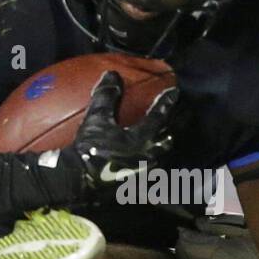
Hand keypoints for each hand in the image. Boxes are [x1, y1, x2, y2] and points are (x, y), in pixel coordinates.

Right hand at [71, 71, 177, 193]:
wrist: (79, 181)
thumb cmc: (89, 149)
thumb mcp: (97, 119)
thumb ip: (107, 96)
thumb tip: (113, 74)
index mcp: (142, 138)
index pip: (159, 115)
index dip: (166, 102)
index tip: (175, 92)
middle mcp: (149, 155)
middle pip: (168, 138)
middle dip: (174, 126)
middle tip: (180, 116)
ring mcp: (145, 172)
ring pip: (161, 155)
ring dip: (163, 144)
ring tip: (165, 136)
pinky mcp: (136, 184)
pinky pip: (150, 170)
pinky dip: (152, 161)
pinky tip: (147, 159)